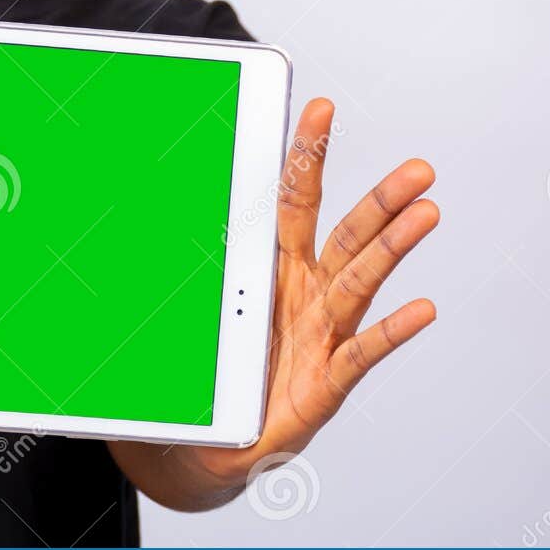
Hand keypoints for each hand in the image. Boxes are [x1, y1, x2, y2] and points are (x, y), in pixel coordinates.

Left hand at [184, 97, 439, 487]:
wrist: (210, 442)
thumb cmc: (214, 367)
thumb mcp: (189, 305)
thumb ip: (176, 263)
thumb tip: (122, 214)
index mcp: (274, 264)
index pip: (295, 197)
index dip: (308, 154)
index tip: (321, 108)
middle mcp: (306, 292)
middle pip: (348, 234)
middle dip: (383, 200)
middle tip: (419, 168)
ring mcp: (320, 334)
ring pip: (360, 281)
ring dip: (394, 247)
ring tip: (427, 212)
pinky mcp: (325, 382)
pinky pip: (361, 352)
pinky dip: (391, 331)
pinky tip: (421, 308)